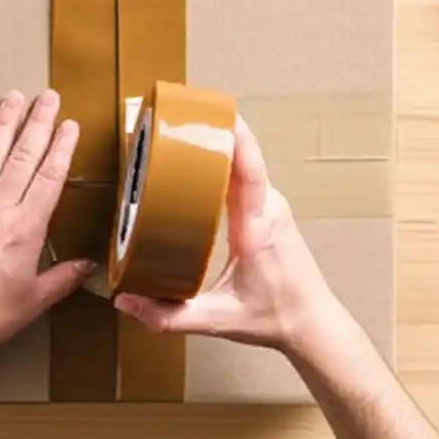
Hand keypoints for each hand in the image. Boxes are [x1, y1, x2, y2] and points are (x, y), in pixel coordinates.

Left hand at [0, 89, 93, 367]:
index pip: (49, 177)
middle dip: (38, 123)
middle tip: (49, 97)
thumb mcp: (35, 299)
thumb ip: (63, 278)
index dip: (62, 148)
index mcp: (25, 229)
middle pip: (23, 156)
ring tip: (14, 97)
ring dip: (3, 123)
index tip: (70, 125)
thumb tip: (87, 266)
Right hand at [114, 116, 349, 354]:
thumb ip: (168, 317)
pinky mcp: (271, 211)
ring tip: (186, 133)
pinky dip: (228, 161)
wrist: (313, 324)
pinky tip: (203, 161)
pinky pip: (248, 175)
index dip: (235, 139)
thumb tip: (125, 301)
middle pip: (244, 157)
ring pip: (246, 164)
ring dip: (221, 144)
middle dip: (216, 132)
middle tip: (179, 120)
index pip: (249, 171)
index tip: (214, 114)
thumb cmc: (274, 318)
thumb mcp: (218, 320)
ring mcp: (273, 207)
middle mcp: (269, 210)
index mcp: (257, 229)